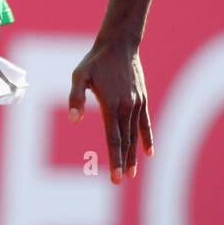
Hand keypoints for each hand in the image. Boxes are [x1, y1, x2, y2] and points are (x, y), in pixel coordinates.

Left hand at [68, 38, 152, 182]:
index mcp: (111, 104)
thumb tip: (73, 120)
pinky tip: (149, 153)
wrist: (119, 44)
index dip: (114, 159)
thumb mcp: (79, 75)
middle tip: (121, 180)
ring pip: (135, 135)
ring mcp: (137, 103)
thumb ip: (75, 98)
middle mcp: (127, 107)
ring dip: (134, 154)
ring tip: (132, 173)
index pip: (113, 139)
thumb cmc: (95, 61)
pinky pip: (145, 123)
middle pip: (125, 141)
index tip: (115, 177)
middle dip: (123, 162)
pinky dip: (147, 138)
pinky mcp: (142, 99)